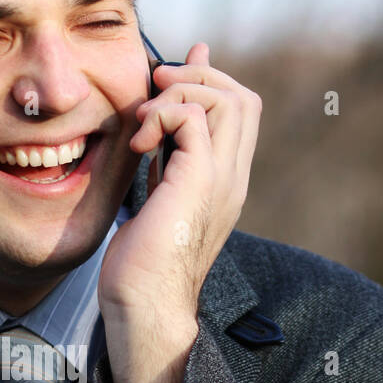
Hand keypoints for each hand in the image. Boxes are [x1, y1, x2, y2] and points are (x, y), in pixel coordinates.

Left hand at [98, 41, 261, 382]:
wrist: (144, 306)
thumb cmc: (141, 263)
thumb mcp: (154, 196)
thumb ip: (162, 158)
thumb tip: (155, 124)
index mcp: (225, 180)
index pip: (241, 110)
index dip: (207, 81)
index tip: (165, 81)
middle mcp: (232, 177)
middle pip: (243, 97)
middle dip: (197, 76)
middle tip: (155, 88)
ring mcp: (221, 180)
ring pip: (228, 99)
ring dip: (180, 93)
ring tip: (144, 120)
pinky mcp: (197, 183)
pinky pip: (194, 119)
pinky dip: (163, 114)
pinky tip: (139, 143)